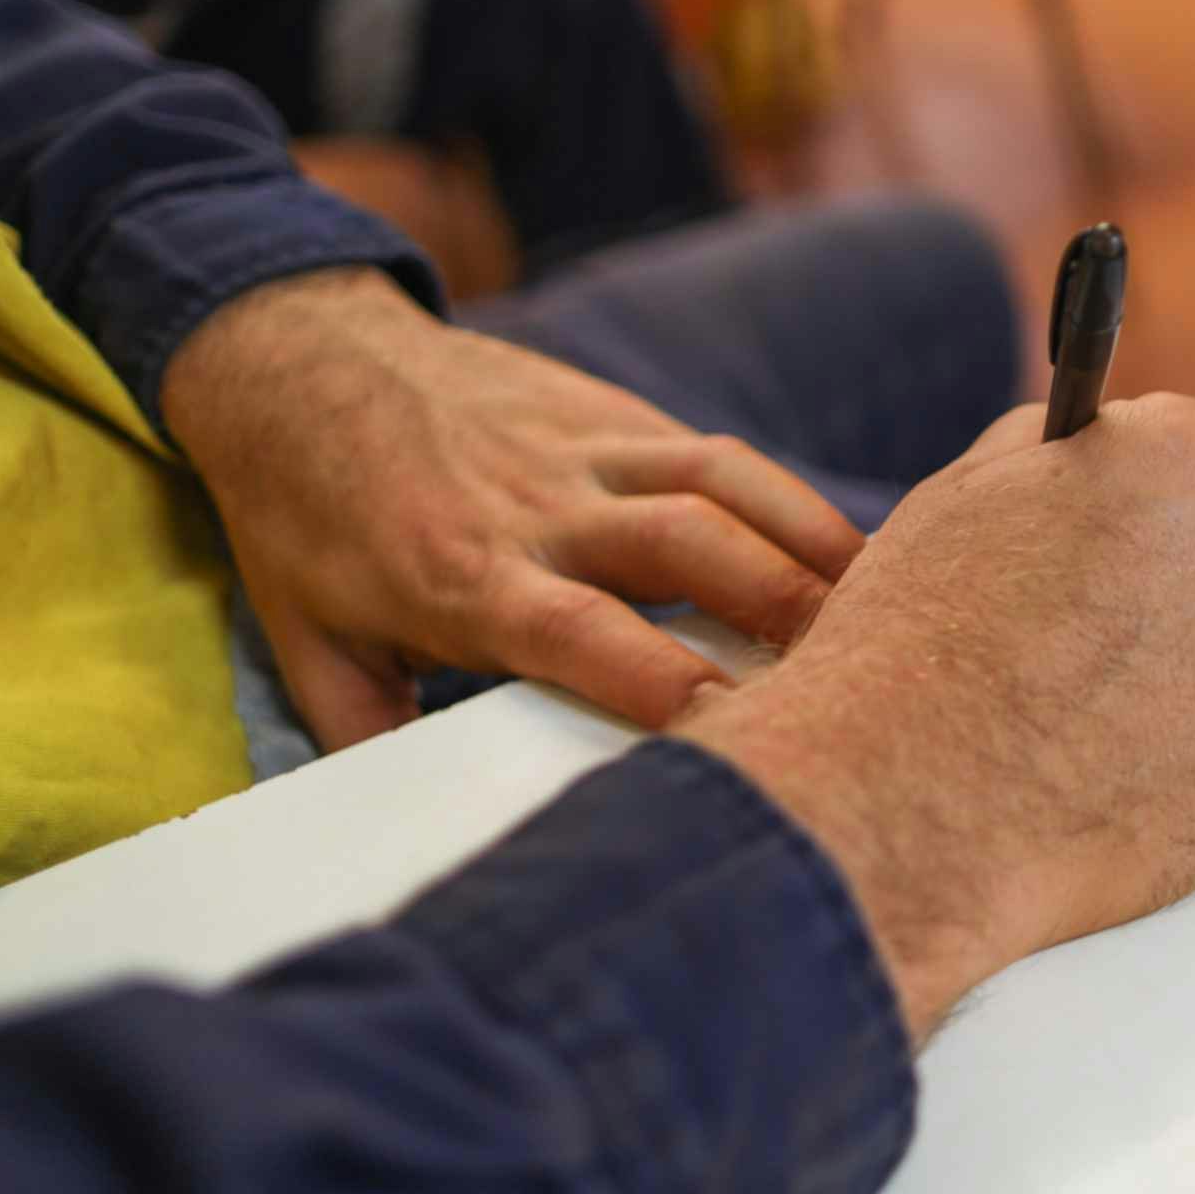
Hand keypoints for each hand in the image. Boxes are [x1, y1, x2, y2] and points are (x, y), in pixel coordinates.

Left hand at [163, 269, 862, 749]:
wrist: (300, 363)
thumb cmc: (307, 522)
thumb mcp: (311, 644)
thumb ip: (372, 735)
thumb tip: (433, 830)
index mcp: (463, 579)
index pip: (584, 635)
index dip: (670, 685)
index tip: (745, 740)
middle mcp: (538, 508)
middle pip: (684, 546)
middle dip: (781, 605)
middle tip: (867, 670)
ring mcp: (584, 450)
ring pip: (722, 483)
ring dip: (812, 540)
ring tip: (893, 604)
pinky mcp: (614, 416)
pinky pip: (718, 454)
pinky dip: (791, 500)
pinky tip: (853, 552)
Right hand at [679, 396, 1194, 1036]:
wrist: (915, 816)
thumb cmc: (916, 666)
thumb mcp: (957, 502)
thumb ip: (1050, 455)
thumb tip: (1092, 444)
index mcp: (1172, 458)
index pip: (1183, 451)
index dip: (1128, 510)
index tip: (1101, 554)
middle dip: (1180, 583)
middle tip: (1099, 651)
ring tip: (1146, 711)